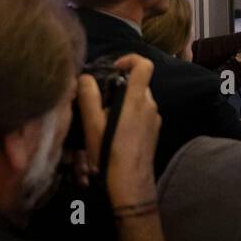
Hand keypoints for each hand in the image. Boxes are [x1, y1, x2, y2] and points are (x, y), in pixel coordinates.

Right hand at [77, 55, 159, 207]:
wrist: (130, 182)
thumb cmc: (110, 151)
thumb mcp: (92, 123)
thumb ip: (89, 96)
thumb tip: (85, 77)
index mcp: (137, 99)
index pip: (144, 65)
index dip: (130, 59)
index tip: (114, 68)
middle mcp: (151, 105)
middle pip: (138, 84)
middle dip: (120, 88)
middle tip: (101, 103)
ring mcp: (155, 119)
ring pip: (139, 100)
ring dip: (124, 104)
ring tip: (105, 121)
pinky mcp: (155, 131)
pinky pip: (143, 114)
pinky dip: (130, 116)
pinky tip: (116, 133)